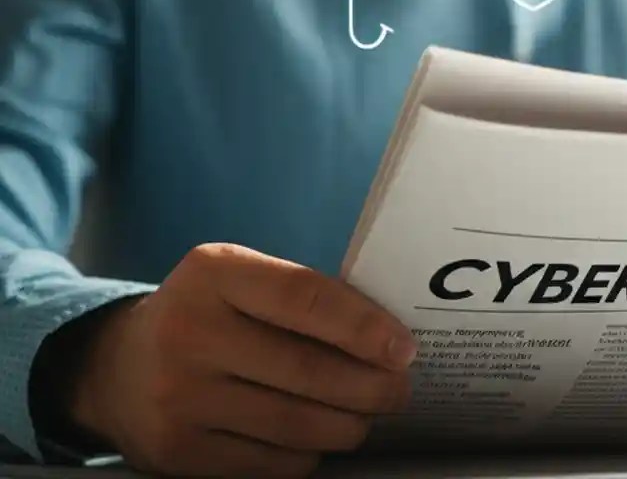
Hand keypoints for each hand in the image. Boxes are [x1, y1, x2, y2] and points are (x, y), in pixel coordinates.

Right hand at [68, 243, 416, 476]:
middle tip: (400, 390)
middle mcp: (188, 332)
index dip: (364, 327)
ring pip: (297, 425)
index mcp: (213, 273)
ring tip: (367, 415)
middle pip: (308, 371)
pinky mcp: (177, 452)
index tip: (404, 350)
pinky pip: (273, 463)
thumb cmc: (209, 316)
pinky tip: (317, 436)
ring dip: (349, 425)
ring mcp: (178, 397)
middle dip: (372, 387)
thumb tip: (389, 342)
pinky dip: (309, 453)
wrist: (115, 369)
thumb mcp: (241, 282)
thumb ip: (305, 298)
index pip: (306, 297)